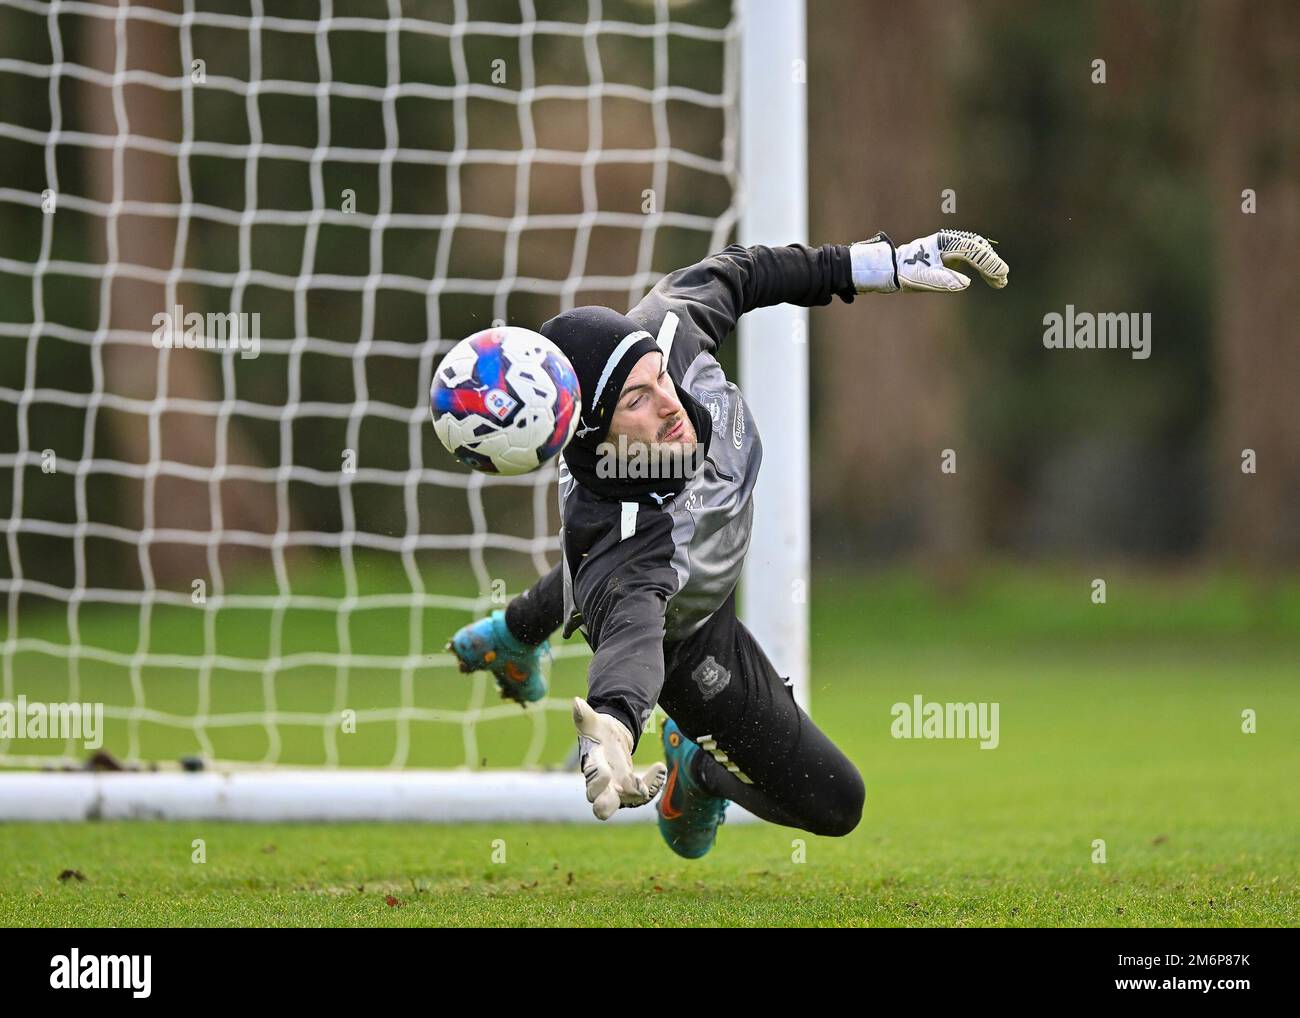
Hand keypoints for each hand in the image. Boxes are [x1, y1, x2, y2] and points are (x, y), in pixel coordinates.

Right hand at [572, 698, 666, 819]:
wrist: (607, 741)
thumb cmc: (597, 733)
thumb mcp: (592, 723)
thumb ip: (584, 715)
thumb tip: (576, 702)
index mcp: (593, 768)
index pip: (592, 781)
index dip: (599, 781)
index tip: (607, 773)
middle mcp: (603, 785)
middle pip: (602, 807)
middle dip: (609, 806)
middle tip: (628, 794)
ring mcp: (617, 791)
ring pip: (630, 801)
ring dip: (644, 789)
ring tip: (658, 768)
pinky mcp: (630, 792)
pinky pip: (643, 796)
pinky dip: (653, 785)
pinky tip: (659, 767)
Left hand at [851, 229, 1008, 292]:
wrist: (893, 267)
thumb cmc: (906, 273)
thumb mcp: (922, 280)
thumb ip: (943, 281)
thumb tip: (966, 283)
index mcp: (943, 243)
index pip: (972, 251)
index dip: (988, 263)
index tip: (1000, 275)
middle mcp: (949, 240)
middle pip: (978, 247)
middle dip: (992, 263)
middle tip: (1002, 280)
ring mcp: (951, 245)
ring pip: (978, 250)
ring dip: (990, 264)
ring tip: (1000, 281)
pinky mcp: (952, 253)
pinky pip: (974, 255)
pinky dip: (984, 265)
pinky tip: (991, 277)